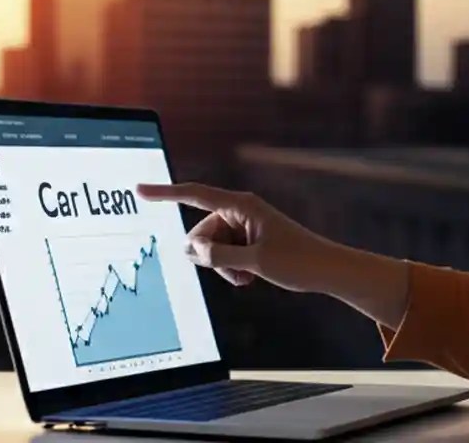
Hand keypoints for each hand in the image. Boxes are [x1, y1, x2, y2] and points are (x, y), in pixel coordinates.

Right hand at [136, 182, 334, 291]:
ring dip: (223, 267)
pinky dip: (231, 268)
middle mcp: (240, 211)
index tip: (140, 190)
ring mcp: (244, 226)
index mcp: (242, 205)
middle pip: (202, 231)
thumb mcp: (254, 262)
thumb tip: (193, 249)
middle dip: (210, 255)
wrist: (328, 270)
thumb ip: (219, 256)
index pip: (195, 195)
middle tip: (236, 271)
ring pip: (213, 247)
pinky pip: (225, 254)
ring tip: (247, 277)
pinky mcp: (249, 240)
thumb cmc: (298, 261)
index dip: (165, 193)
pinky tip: (249, 277)